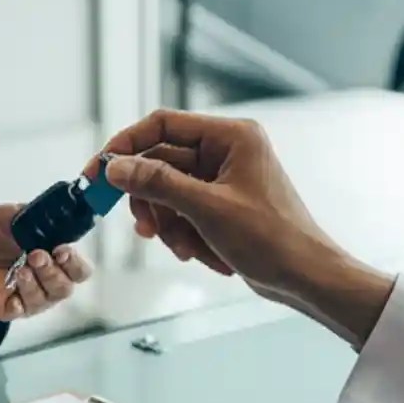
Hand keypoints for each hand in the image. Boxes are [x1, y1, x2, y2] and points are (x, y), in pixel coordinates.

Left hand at [0, 204, 91, 320]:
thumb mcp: (2, 217)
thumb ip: (23, 214)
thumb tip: (42, 211)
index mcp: (52, 258)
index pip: (78, 268)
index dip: (74, 262)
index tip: (61, 249)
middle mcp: (46, 281)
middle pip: (67, 286)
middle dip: (55, 272)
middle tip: (36, 256)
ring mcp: (29, 297)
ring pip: (47, 299)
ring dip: (36, 283)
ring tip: (20, 269)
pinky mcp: (9, 309)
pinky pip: (21, 311)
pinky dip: (19, 303)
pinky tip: (11, 295)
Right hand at [98, 110, 393, 346]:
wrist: (305, 277)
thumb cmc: (274, 239)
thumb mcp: (206, 209)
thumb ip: (157, 183)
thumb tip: (116, 167)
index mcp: (231, 137)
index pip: (162, 125)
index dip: (125, 146)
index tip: (99, 171)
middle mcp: (227, 151)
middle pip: (161, 163)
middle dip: (152, 201)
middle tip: (143, 229)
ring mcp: (223, 179)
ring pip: (168, 193)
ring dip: (169, 225)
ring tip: (185, 248)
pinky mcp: (221, 205)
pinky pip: (182, 212)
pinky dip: (183, 234)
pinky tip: (199, 253)